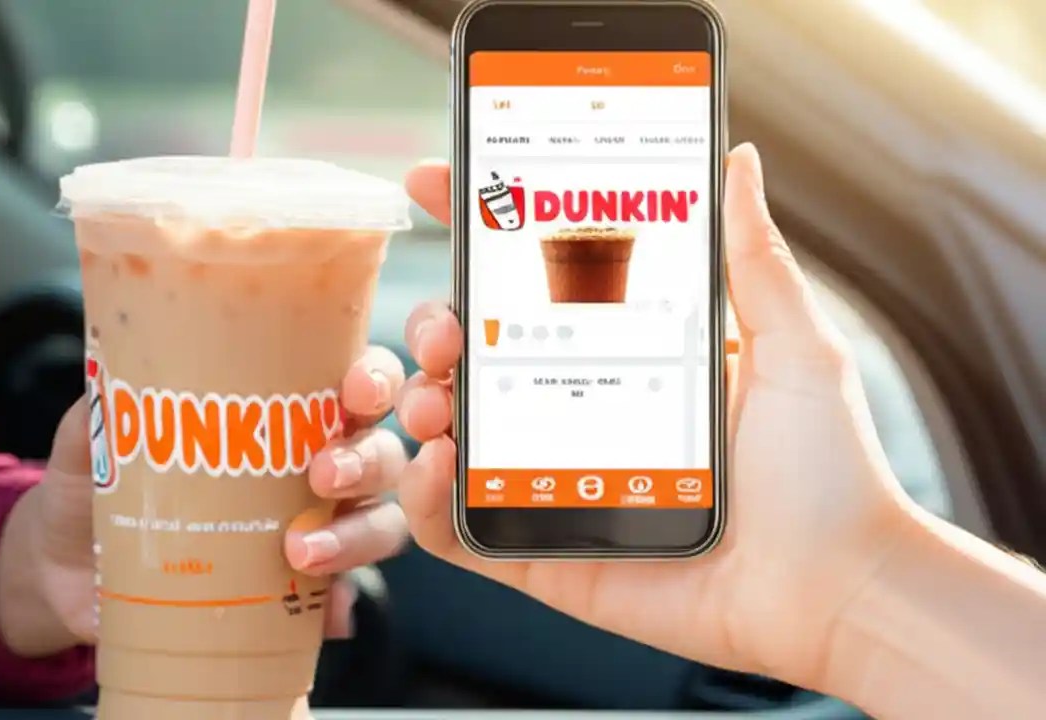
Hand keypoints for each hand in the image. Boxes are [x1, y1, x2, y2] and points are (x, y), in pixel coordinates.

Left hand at [0, 348, 410, 656]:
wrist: (67, 572)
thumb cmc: (97, 485)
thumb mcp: (92, 441)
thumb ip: (101, 408)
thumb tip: (109, 392)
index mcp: (287, 413)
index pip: (358, 383)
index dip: (375, 380)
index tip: (354, 391)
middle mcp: (318, 466)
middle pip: (382, 454)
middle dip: (365, 461)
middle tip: (322, 476)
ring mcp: (318, 531)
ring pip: (380, 525)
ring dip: (356, 535)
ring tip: (302, 553)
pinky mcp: (299, 596)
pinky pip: (342, 602)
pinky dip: (337, 607)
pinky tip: (322, 614)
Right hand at [395, 144, 918, 692]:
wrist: (835, 590)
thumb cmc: (826, 471)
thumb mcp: (793, 347)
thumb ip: (753, 259)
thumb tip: (736, 159)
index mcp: (625, 356)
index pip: (535, 286)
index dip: (480, 234)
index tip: (438, 184)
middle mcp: (578, 413)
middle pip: (475, 354)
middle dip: (437, 325)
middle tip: (448, 325)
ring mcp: (552, 483)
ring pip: (452, 432)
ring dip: (422, 400)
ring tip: (433, 398)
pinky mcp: (542, 553)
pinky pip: (458, 530)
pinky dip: (425, 499)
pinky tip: (435, 466)